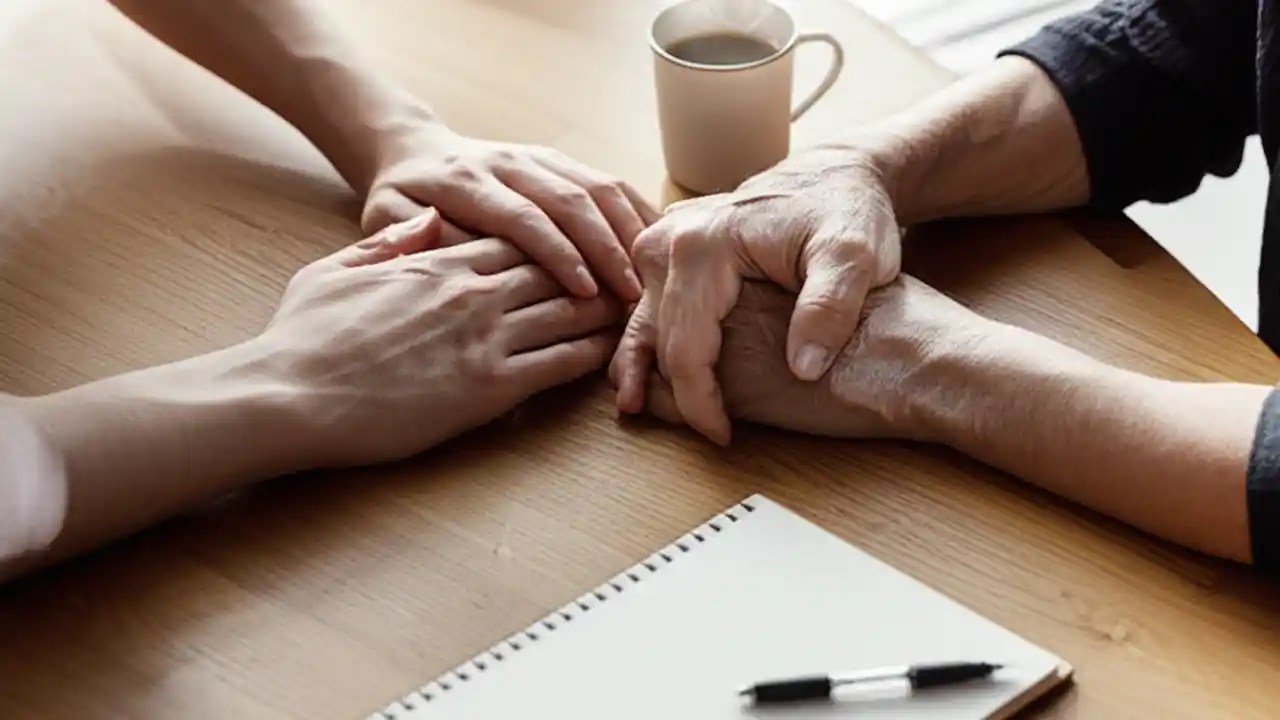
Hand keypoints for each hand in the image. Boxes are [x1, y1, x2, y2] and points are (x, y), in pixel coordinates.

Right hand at [262, 211, 620, 466]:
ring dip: (606, 310)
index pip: (517, 237)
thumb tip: (428, 224)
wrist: (289, 395)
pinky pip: (559, 364)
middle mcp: (470, 291)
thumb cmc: (303, 336)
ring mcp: (484, 338)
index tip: (583, 245)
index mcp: (437, 261)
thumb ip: (390, 242)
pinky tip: (612, 353)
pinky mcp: (488, 388)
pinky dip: (591, 355)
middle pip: (556, 268)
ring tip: (636, 311)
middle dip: (596, 269)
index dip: (556, 241)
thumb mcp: (338, 268)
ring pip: (569, 312)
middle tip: (631, 275)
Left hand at [360, 121, 658, 302]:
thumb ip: (419, 240)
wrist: (413, 151)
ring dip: (628, 232)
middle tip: (631, 296)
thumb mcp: (387, 221)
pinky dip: (635, 212)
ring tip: (650, 277)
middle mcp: (510, 162)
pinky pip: (606, 181)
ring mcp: (540, 157)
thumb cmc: (400, 200)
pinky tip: (656, 245)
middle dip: (606, 249)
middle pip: (570, 200)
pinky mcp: (560, 160)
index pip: (523, 217)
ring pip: (596, 186)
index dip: (558, 252)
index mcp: (467, 182)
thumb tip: (459, 260)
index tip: (585, 290)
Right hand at [610, 146, 901, 444]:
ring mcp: (666, 239)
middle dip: (668, 391)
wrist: (840, 173)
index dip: (700, 402)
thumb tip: (802, 369)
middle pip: (654, 336)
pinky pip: (651, 301)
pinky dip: (652, 338)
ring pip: (641, 318)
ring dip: (640, 366)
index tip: (723, 436)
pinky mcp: (672, 245)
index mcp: (702, 245)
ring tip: (641, 409)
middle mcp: (670, 238)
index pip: (685, 347)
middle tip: (694, 434)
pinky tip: (656, 373)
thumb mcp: (857, 257)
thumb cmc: (850, 211)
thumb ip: (830, 309)